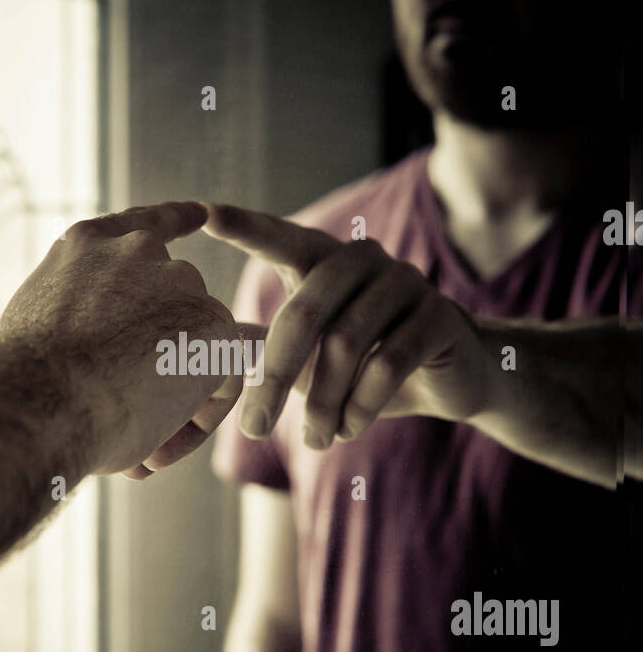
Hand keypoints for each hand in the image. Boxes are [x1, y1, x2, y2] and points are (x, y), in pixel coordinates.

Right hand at [0, 201, 242, 477]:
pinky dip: (195, 422)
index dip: (175, 221)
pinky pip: (220, 385)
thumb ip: (76, 317)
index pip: (142, 224)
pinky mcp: (216, 327)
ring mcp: (180, 283)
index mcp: (87, 244)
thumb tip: (89, 347)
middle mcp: (137, 250)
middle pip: (175, 306)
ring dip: (175, 400)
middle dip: (161, 362)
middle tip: (129, 422)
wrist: (39, 399)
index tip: (201, 214)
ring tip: (134, 447)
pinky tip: (156, 445)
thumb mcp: (38, 330)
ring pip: (197, 352)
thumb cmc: (22, 384)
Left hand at [203, 203, 488, 446]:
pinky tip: (349, 429)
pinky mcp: (440, 315)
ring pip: (346, 344)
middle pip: (305, 312)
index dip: (244, 226)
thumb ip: (269, 349)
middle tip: (253, 429)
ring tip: (314, 440)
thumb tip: (213, 358)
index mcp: (324, 259)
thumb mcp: (312, 358)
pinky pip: (388, 364)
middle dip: (275, 376)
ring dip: (322, 403)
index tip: (203, 212)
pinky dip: (361, 406)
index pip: (280, 238)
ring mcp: (405, 281)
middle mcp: (363, 259)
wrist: (449, 379)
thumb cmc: (364, 364)